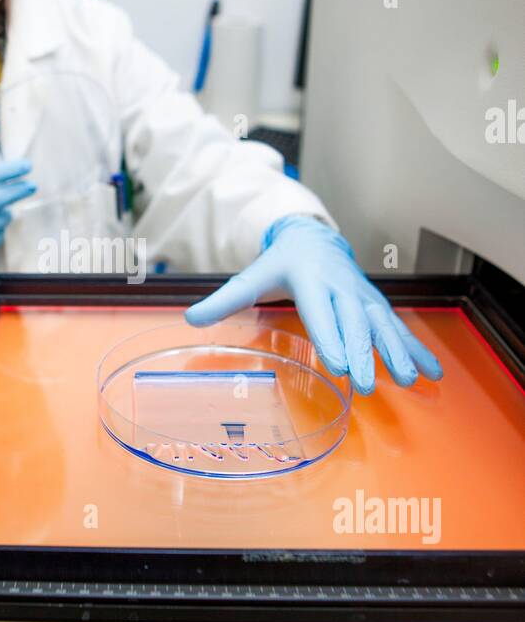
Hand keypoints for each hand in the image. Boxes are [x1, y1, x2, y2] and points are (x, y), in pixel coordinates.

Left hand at [184, 214, 442, 394]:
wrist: (313, 237)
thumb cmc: (280, 263)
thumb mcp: (251, 276)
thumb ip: (224, 300)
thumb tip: (189, 319)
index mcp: (310, 280)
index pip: (321, 312)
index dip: (331, 337)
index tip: (338, 364)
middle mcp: (342, 287)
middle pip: (356, 323)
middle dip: (365, 354)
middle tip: (369, 385)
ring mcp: (363, 295)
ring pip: (383, 325)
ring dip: (398, 353)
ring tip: (409, 381)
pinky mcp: (376, 305)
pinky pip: (399, 328)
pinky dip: (417, 349)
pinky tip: (432, 374)